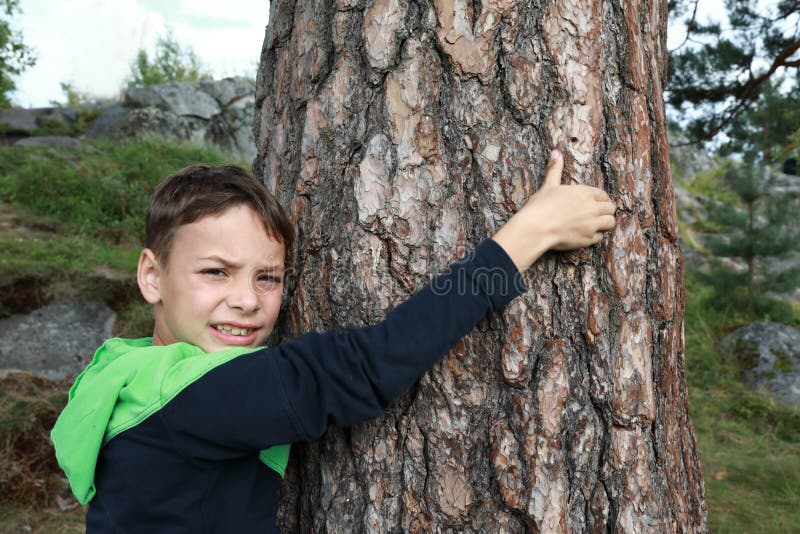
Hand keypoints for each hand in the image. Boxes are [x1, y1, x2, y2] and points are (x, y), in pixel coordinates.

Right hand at [491, 150, 616, 271]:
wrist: (536, 228)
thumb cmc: (541, 206)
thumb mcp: (548, 186)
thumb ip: (555, 169)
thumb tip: (555, 152)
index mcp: (584, 193)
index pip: (603, 195)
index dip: (600, 200)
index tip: (595, 203)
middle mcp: (592, 207)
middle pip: (611, 209)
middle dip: (605, 211)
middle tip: (596, 215)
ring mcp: (592, 224)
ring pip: (610, 223)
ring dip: (604, 223)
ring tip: (595, 225)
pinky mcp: (588, 239)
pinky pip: (600, 237)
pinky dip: (595, 236)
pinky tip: (586, 235)